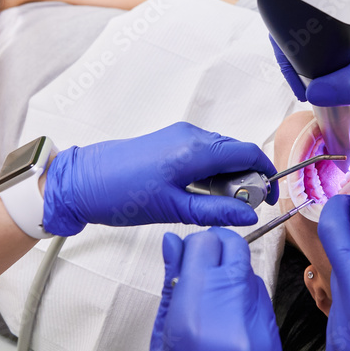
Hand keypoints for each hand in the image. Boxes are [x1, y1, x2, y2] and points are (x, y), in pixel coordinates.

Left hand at [42, 122, 275, 235]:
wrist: (81, 182)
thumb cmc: (121, 194)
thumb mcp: (174, 209)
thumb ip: (216, 211)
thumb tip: (249, 215)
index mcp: (197, 148)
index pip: (249, 152)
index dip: (265, 174)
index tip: (268, 196)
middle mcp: (192, 135)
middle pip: (237, 152)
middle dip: (247, 178)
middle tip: (242, 206)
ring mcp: (180, 135)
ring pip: (220, 153)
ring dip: (228, 176)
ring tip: (218, 204)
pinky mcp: (170, 141)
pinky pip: (203, 153)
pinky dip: (211, 172)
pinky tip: (201, 193)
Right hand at [146, 230, 279, 350]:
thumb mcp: (159, 349)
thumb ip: (169, 290)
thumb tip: (172, 247)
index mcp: (195, 318)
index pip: (204, 245)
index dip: (191, 245)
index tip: (182, 256)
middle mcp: (233, 316)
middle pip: (234, 247)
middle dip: (215, 249)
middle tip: (196, 268)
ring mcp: (260, 326)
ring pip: (249, 269)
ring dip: (230, 273)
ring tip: (209, 303)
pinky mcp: (275, 337)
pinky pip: (260, 297)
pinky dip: (243, 296)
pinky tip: (226, 321)